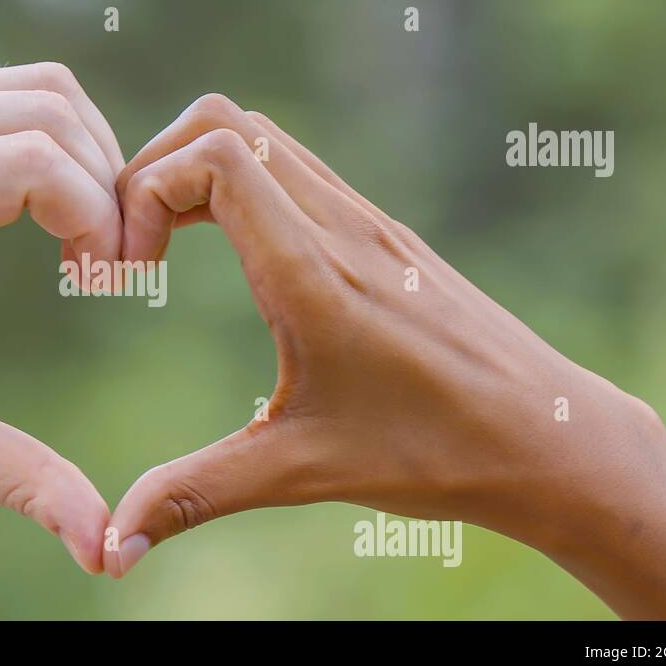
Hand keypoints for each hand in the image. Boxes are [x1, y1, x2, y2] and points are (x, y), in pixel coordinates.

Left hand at [0, 63, 125, 616]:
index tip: (105, 281)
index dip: (100, 218)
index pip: (38, 163)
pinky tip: (46, 208)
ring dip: (84, 154)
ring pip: (35, 88)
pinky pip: (3, 92)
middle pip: (50, 112)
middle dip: (105, 183)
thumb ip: (18, 480)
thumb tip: (105, 550)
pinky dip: (48, 136)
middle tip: (106, 263)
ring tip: (84, 236)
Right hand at [103, 94, 665, 617]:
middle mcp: (340, 226)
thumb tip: (115, 544)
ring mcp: (367, 221)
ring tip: (165, 248)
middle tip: (132, 247)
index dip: (145, 191)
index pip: (215, 156)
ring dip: (197, 171)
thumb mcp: (300, 471)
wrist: (549, 438)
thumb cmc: (434, 452)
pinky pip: (296, 170)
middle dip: (154, 169)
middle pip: (225, 122)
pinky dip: (240, 185)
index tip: (131, 271)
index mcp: (313, 272)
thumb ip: (196, 494)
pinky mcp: (383, 234)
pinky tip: (233, 257)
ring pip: (262, 137)